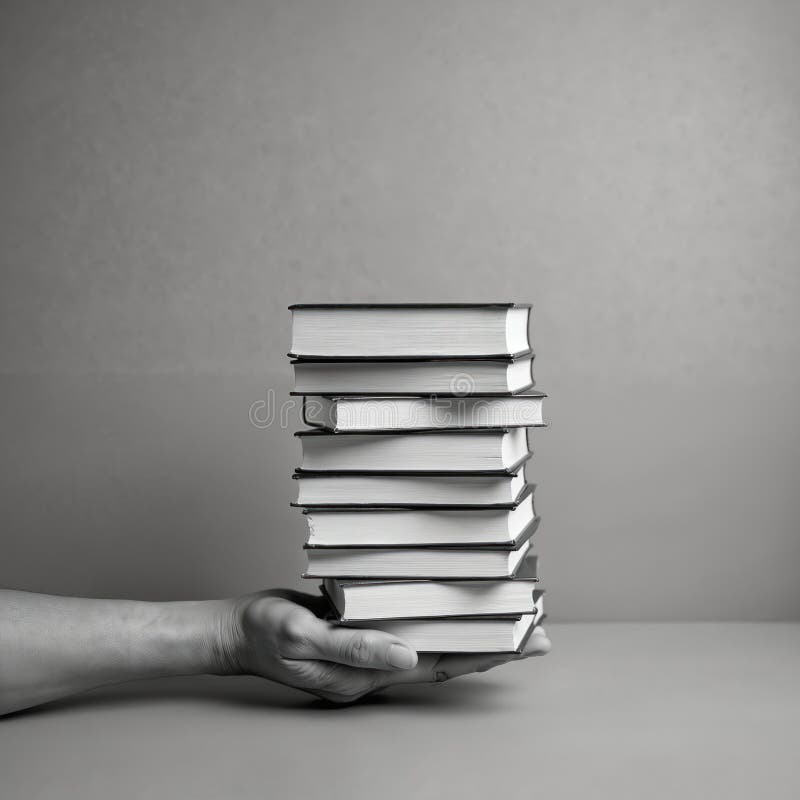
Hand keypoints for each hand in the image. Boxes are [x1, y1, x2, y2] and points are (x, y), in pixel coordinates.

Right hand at [218, 590, 550, 702]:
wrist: (239, 630)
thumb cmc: (266, 633)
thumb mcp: (303, 635)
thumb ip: (354, 648)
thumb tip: (408, 654)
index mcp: (367, 674)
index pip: (440, 666)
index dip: (483, 654)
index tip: (525, 642)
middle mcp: (377, 666)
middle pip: (446, 657)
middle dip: (492, 645)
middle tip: (538, 631)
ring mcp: (371, 651)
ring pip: (432, 642)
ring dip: (469, 630)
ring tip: (507, 616)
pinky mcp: (363, 632)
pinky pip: (410, 626)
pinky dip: (438, 617)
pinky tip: (452, 603)